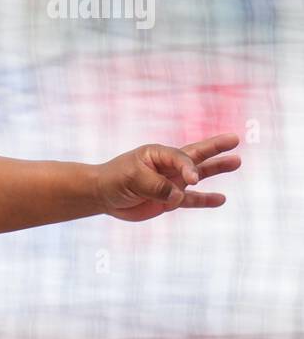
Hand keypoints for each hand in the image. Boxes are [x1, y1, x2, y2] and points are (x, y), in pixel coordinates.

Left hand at [94, 134, 240, 221]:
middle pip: (196, 155)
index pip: (181, 158)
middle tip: (235, 139)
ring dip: (216, 169)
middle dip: (215, 148)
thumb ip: (157, 186)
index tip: (193, 180)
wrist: (102, 195)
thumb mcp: (132, 179)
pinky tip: (221, 199)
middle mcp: (167, 166)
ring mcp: (170, 182)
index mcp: (157, 154)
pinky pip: (191, 200)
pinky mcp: (169, 199)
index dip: (189, 168)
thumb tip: (178, 197)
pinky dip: (205, 200)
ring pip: (199, 175)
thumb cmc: (114, 180)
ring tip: (237, 161)